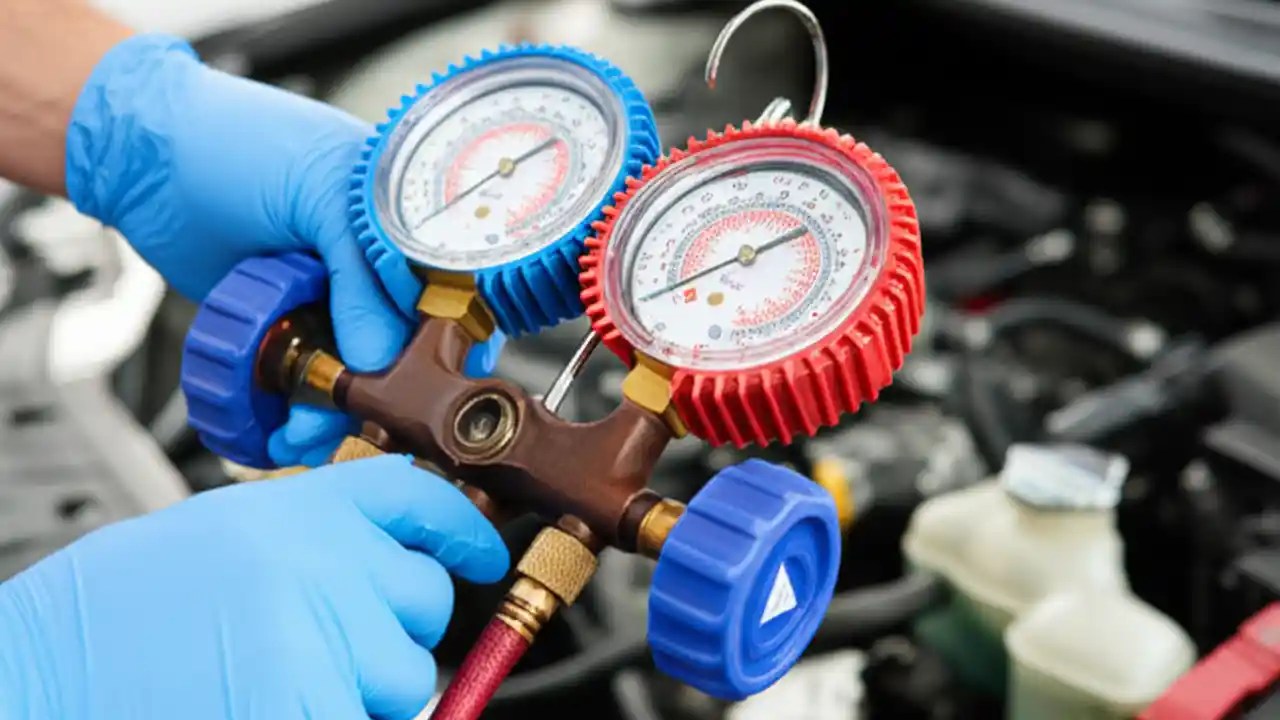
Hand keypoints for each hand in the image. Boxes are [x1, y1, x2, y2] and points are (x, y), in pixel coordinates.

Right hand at [0, 455, 508, 719]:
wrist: (43, 658)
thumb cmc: (128, 602)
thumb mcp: (235, 535)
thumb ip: (323, 547)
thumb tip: (397, 581)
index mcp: (306, 503)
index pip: (422, 496)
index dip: (463, 531)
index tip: (481, 554)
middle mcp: (328, 554)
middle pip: (426, 602)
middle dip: (393, 632)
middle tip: (326, 644)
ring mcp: (322, 627)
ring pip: (411, 677)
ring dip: (367, 691)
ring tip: (285, 679)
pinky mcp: (304, 695)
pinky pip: (375, 717)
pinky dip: (347, 712)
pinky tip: (291, 700)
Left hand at [65, 34, 503, 464]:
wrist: (141, 160)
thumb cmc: (236, 143)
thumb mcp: (319, 196)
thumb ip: (360, 278)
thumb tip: (382, 361)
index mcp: (405, 219)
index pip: (455, 293)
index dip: (453, 341)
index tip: (436, 385)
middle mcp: (376, 265)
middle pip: (410, 347)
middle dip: (388, 391)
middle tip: (360, 417)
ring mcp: (332, 300)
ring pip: (357, 377)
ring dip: (335, 414)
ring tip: (300, 432)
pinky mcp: (286, 330)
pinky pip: (306, 384)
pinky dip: (297, 412)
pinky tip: (280, 427)